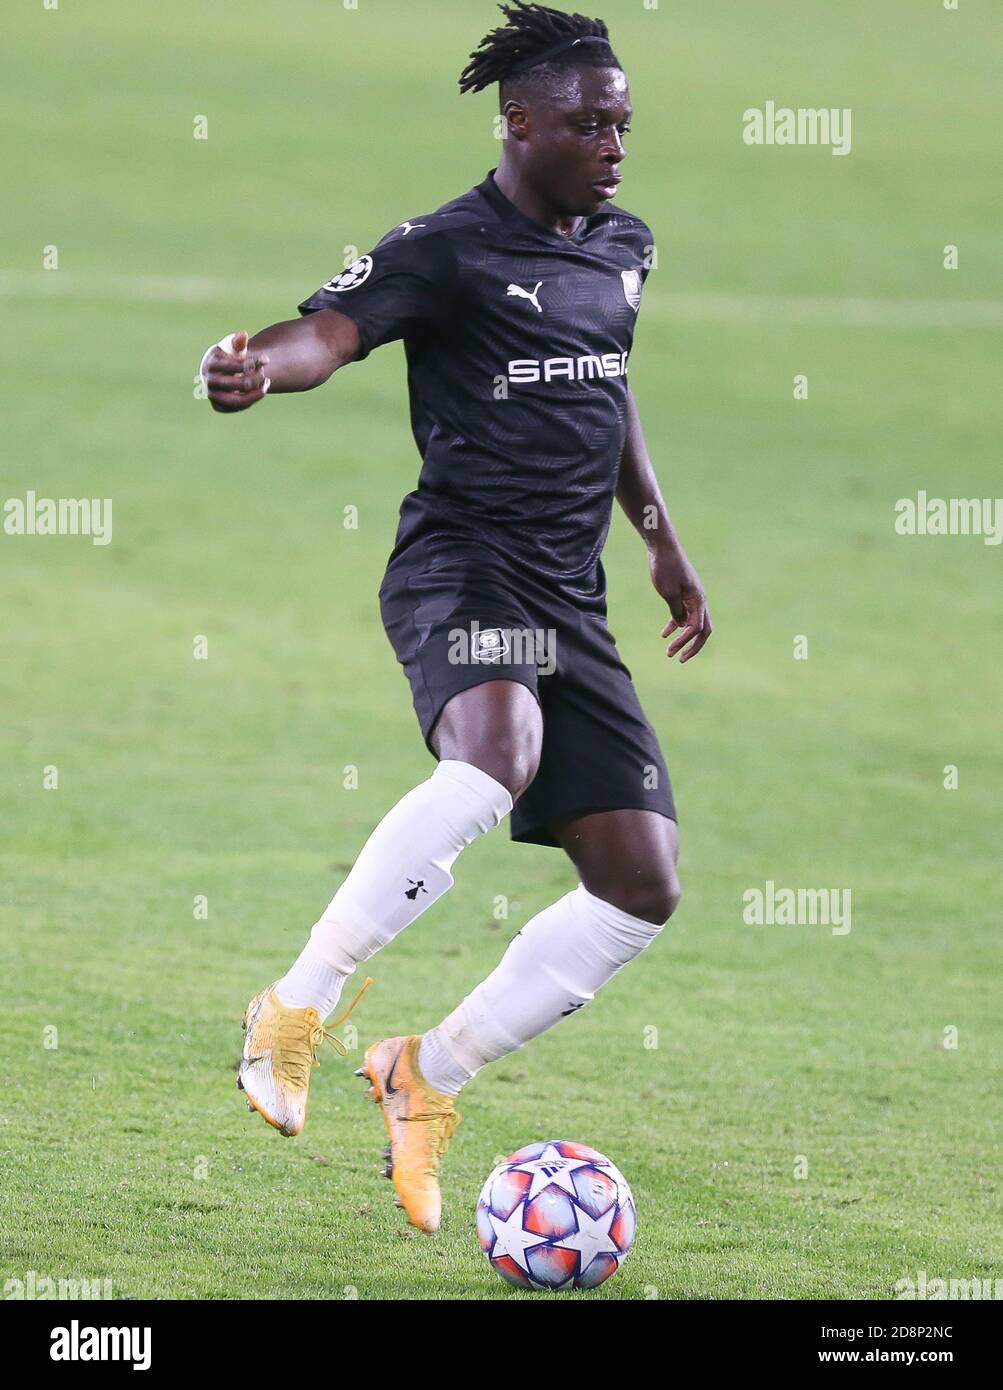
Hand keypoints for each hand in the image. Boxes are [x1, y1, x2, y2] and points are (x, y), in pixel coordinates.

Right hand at [203, 331, 270, 412]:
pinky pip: (239, 407)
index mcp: (212, 364)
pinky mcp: (218, 406)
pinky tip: (261, 389)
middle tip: (263, 371)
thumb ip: (238, 342)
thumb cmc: (226, 356)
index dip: (254, 363)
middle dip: (257, 377)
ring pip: (240, 401)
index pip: (237, 365)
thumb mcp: (230, 347)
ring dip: (258, 392)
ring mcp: (213, 396)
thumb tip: (244, 334)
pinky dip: (253, 399)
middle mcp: (210, 381)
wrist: (215, 372)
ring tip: (267, 382)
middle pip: (241, 384)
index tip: (266, 359)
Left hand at [651, 545, 711, 663]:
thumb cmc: (666, 568)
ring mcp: (692, 597)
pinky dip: (676, 625)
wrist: (663, 547)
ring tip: (670, 652)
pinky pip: (684, 614)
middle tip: (680, 660)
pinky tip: (664, 634)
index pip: (696, 628)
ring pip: (693, 623)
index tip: (671, 649)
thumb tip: (682, 626)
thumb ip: (676, 611)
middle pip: (703, 630)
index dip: (684, 641)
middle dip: (693, 647)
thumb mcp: (668, 592)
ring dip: (683, 638)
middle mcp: (699, 600)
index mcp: (699, 600)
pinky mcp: (684, 594)